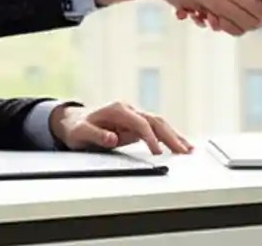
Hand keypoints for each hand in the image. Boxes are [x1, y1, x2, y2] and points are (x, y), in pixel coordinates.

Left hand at [49, 102, 192, 154]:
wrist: (72, 121)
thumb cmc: (76, 127)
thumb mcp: (80, 132)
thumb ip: (95, 135)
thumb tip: (111, 138)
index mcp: (117, 109)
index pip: (140, 123)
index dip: (150, 137)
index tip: (157, 151)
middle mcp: (128, 110)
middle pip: (155, 121)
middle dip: (170, 135)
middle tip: (183, 150)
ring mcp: (133, 116)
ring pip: (159, 123)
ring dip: (174, 135)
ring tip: (188, 148)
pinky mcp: (135, 124)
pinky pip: (155, 129)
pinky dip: (168, 137)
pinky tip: (178, 144)